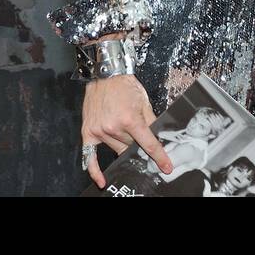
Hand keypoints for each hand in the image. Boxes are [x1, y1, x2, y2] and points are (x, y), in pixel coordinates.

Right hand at [81, 73, 172, 188]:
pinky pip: (90, 156)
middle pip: (131, 146)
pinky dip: (95, 170)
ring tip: (123, 126)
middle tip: (139, 134)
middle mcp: (114, 127)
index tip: (166, 167)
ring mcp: (100, 131)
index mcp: (130, 119)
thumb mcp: (144, 102)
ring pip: (117, 149)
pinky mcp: (88, 132)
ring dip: (124, 143)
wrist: (106, 74)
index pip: (148, 144)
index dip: (159, 157)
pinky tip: (102, 180)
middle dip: (138, 143)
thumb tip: (158, 138)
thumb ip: (151, 122)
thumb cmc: (125, 86)